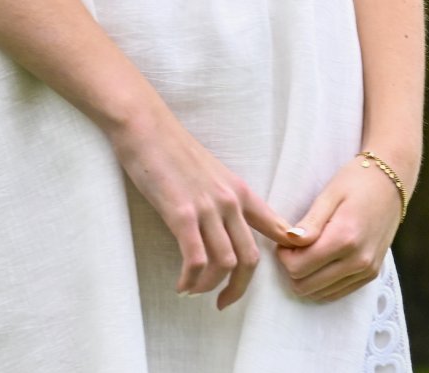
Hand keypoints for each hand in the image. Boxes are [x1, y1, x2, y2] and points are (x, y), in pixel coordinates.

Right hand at [109, 103, 298, 310]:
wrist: (144, 127)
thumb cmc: (171, 149)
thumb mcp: (210, 172)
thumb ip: (224, 198)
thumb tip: (229, 224)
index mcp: (240, 191)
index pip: (275, 227)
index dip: (283, 254)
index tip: (279, 273)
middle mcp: (230, 201)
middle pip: (249, 258)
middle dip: (238, 288)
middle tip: (223, 302)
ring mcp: (207, 208)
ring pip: (224, 263)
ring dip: (209, 286)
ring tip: (194, 291)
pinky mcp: (181, 214)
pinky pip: (195, 259)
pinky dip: (190, 280)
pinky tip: (181, 285)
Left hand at [274, 154, 403, 302]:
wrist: (391, 183)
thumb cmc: (356, 182)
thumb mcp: (329, 195)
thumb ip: (310, 222)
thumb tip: (289, 241)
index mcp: (344, 238)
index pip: (298, 267)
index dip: (284, 255)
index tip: (287, 239)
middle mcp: (358, 261)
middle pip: (306, 285)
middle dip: (292, 268)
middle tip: (295, 245)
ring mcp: (366, 271)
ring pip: (320, 294)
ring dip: (306, 276)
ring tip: (309, 251)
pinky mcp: (371, 275)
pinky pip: (337, 293)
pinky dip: (322, 282)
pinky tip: (321, 261)